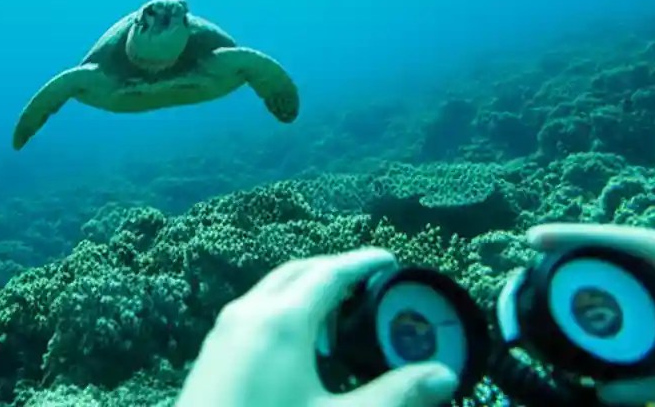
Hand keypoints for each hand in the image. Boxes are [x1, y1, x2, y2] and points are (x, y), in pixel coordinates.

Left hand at [175, 247, 459, 406]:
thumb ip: (393, 396)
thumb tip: (442, 375)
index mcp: (281, 321)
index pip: (330, 273)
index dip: (363, 263)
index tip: (389, 260)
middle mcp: (248, 314)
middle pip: (297, 273)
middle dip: (334, 272)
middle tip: (369, 285)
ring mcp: (223, 333)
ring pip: (270, 291)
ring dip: (306, 292)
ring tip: (338, 318)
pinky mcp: (211, 354)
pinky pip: (253, 313)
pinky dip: (282, 311)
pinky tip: (299, 348)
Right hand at [527, 222, 654, 406]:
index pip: (635, 245)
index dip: (585, 239)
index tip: (535, 238)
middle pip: (629, 292)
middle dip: (584, 293)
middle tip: (534, 304)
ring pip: (643, 342)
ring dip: (608, 348)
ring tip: (563, 353)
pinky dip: (640, 391)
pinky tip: (607, 395)